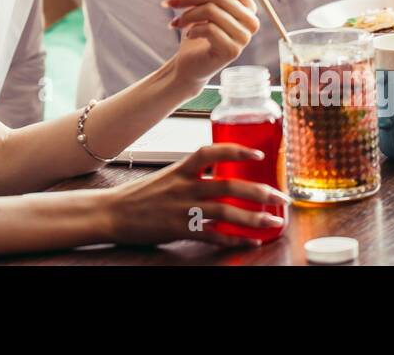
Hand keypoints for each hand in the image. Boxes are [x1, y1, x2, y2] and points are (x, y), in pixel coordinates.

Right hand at [104, 143, 289, 248]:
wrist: (112, 212)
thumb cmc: (140, 195)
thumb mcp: (167, 176)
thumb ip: (192, 174)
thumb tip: (219, 171)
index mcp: (181, 169)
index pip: (212, 152)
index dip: (236, 150)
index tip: (258, 154)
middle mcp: (185, 186)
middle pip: (229, 185)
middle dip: (260, 191)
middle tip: (280, 196)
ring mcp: (182, 209)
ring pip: (226, 212)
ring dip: (254, 218)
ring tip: (273, 222)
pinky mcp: (179, 229)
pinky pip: (213, 235)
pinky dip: (235, 240)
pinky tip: (250, 242)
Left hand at [161, 0, 257, 91]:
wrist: (191, 64)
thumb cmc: (201, 29)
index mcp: (248, 5)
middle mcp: (251, 20)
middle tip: (169, 2)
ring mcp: (244, 37)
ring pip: (211, 11)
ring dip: (187, 15)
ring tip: (176, 21)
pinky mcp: (232, 51)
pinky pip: (209, 29)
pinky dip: (192, 28)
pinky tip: (187, 33)